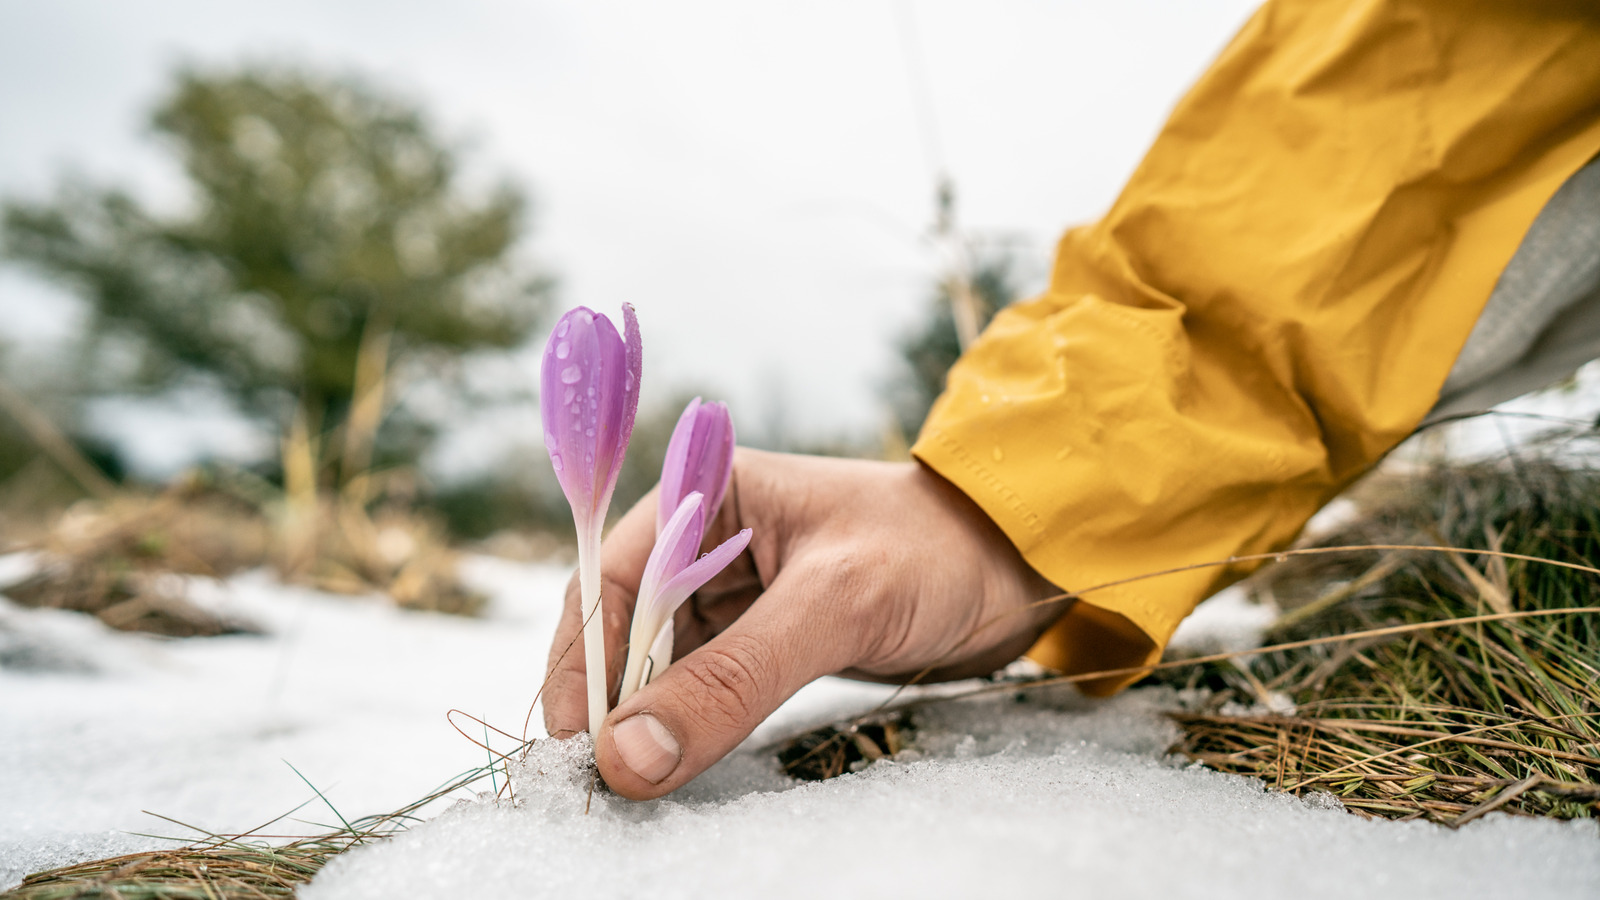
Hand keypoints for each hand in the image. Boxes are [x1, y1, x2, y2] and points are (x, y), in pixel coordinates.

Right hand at [541, 448, 1065, 799]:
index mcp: (706, 496)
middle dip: (613, 701)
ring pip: (662, 666)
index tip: (575, 745)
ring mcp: (736, 595)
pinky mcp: (767, 640)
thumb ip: (730, 680)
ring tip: (638, 781)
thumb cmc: (936, 553)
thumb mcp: (833, 606)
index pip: (611, 581)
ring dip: (650, 720)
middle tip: (602, 781)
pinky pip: (707, 687)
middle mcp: (707, 542)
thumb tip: (626, 758)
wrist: (1023, 566)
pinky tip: (686, 762)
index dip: (584, 663)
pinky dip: (692, 726)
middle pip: (626, 629)